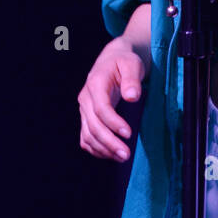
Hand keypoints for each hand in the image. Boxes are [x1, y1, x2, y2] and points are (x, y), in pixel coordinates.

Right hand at [78, 39, 145, 160]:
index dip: (113, 123)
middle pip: (93, 126)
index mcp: (96, 84)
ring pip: (88, 134)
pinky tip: (111, 155)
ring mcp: (84, 109)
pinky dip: (96, 148)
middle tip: (126, 154)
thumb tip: (132, 97)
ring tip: (122, 157)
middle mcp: (86, 98)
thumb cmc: (124, 62)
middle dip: (109, 142)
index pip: (101, 108)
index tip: (128, 133)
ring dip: (103, 149)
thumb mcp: (132, 64)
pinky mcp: (87, 117)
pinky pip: (86, 137)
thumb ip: (132, 79)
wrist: (113, 60)